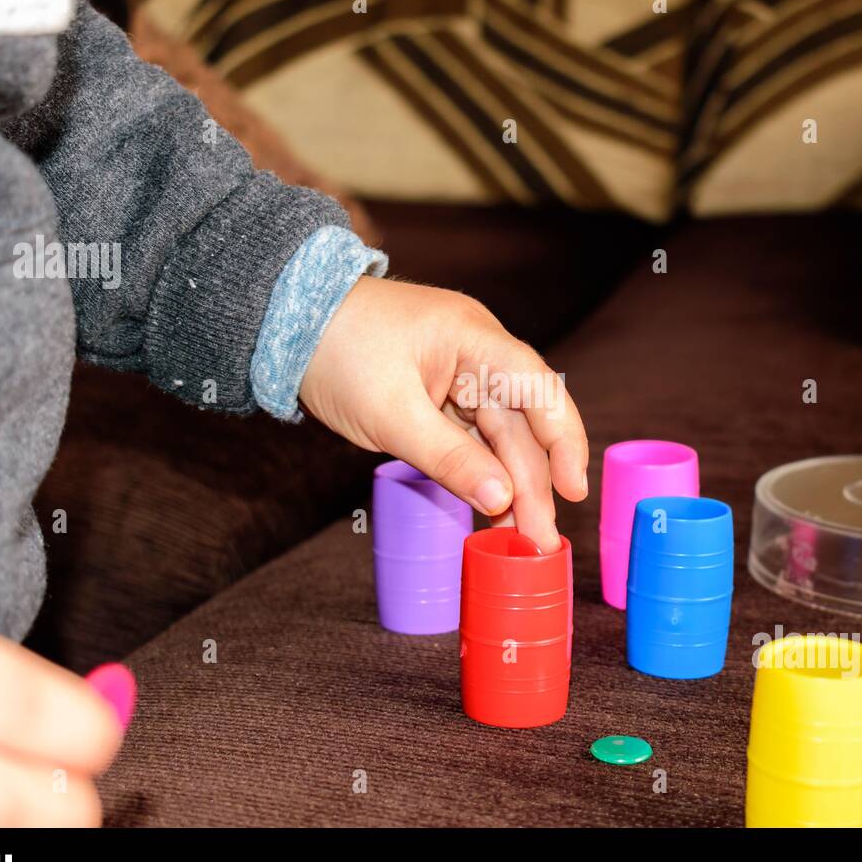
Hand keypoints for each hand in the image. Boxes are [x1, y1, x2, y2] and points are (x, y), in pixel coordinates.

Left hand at [300, 276, 588, 551]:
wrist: (288, 323)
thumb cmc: (337, 352)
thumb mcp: (392, 415)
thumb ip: (450, 459)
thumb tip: (501, 500)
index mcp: (473, 338)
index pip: (538, 388)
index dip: (563, 439)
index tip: (573, 488)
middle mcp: (477, 354)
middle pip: (520, 422)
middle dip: (533, 481)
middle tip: (539, 538)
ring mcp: (459, 375)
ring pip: (498, 435)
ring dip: (510, 483)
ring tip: (520, 535)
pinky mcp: (439, 395)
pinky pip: (472, 437)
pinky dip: (482, 472)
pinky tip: (492, 508)